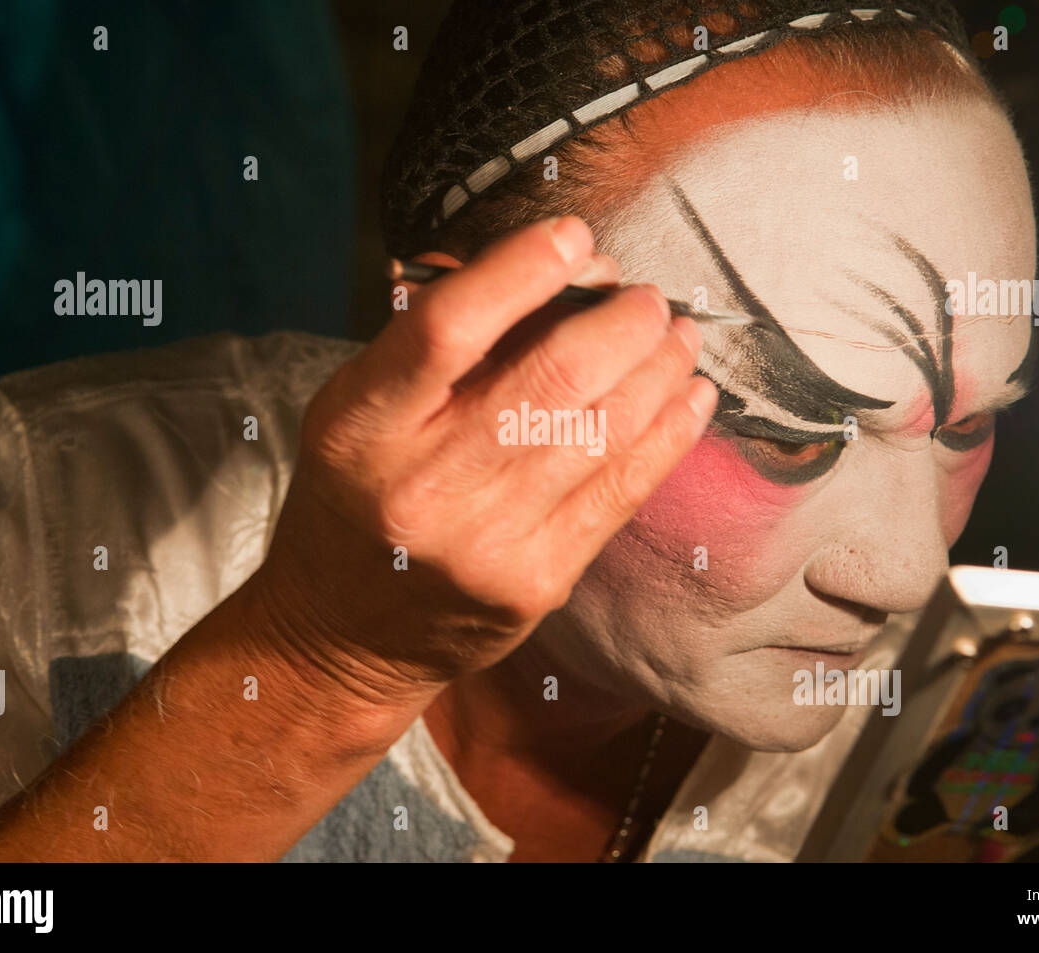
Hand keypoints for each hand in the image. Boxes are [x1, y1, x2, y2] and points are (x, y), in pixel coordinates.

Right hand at [255, 216, 716, 706]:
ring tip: (679, 335)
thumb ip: (438, 343)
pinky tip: (691, 397)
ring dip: (659, 368)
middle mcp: (422, 484)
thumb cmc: (358, 499)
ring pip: (602, 429)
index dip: (521, 270)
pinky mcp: (538, 581)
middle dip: (622, 320)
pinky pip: (622, 490)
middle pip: (552, 375)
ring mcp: (486, 540)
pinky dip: (668, 434)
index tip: (573, 236)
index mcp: (361, 426)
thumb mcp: (359, 409)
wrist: (346, 634)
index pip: (446, 328)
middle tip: (648, 297)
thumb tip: (562, 276)